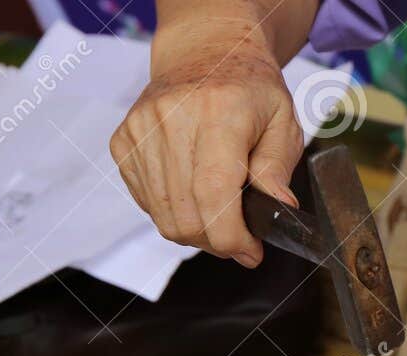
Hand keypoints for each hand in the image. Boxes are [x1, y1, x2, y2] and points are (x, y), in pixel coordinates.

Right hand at [110, 15, 302, 264]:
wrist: (205, 53)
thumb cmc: (249, 89)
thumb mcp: (282, 121)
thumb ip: (279, 168)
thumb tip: (280, 210)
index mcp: (217, 112)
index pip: (213, 196)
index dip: (232, 238)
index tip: (252, 252)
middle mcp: (171, 120)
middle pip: (187, 217)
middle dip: (218, 242)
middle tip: (240, 240)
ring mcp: (140, 131)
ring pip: (164, 217)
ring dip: (196, 232)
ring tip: (220, 219)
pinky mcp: (124, 143)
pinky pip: (148, 203)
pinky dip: (173, 212)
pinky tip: (194, 195)